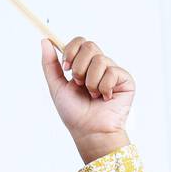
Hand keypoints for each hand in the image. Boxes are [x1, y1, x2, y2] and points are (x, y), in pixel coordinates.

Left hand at [40, 36, 134, 152]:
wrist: (89, 131)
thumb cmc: (74, 113)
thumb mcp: (56, 86)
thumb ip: (50, 64)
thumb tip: (45, 41)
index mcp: (84, 64)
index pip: (80, 42)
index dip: (71, 50)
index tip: (66, 68)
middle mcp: (99, 65)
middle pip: (89, 46)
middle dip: (79, 68)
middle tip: (79, 85)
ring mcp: (113, 71)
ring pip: (100, 60)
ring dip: (90, 82)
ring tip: (93, 95)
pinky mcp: (125, 79)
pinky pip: (112, 71)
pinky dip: (104, 87)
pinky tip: (105, 98)